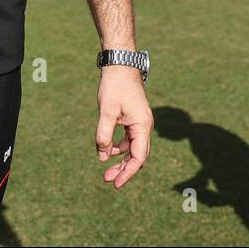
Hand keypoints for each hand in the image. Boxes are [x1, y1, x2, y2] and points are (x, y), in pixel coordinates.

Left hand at [95, 65, 152, 188]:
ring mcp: (140, 121)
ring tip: (107, 169)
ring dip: (121, 159)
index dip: (127, 172)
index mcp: (142, 126)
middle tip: (107, 179)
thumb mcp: (106, 112)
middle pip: (138, 155)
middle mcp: (145, 126)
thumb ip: (104, 136)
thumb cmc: (114, 86)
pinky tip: (109, 150)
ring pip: (133, 147)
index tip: (115, 183)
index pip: (138, 157)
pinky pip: (130, 138)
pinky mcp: (134, 117)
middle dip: (124, 169)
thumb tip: (103, 157)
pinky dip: (120, 146)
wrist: (120, 64)